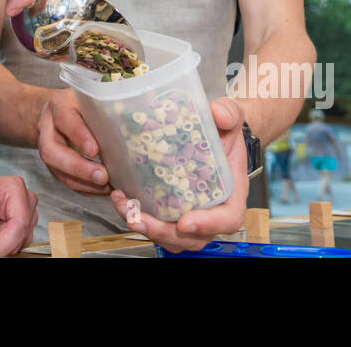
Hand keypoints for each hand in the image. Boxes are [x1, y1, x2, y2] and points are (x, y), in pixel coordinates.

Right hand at [37, 88, 110, 195]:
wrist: (58, 110)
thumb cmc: (82, 103)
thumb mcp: (91, 97)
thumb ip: (104, 107)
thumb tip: (132, 121)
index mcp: (59, 106)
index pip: (65, 120)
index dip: (79, 136)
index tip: (94, 150)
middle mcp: (49, 129)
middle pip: (52, 152)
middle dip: (78, 168)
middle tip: (102, 176)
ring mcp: (49, 150)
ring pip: (58, 171)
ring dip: (83, 182)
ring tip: (106, 187)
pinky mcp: (55, 166)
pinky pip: (67, 180)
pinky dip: (86, 188)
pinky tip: (104, 189)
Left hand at [108, 98, 248, 251]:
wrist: (215, 132)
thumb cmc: (225, 130)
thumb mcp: (230, 116)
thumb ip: (228, 113)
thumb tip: (218, 113)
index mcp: (231, 193)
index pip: (227, 219)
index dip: (207, 225)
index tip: (184, 222)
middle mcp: (211, 209)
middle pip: (192, 237)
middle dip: (163, 232)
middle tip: (138, 218)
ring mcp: (190, 213)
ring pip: (171, 236)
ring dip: (145, 227)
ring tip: (122, 206)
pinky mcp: (170, 208)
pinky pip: (156, 223)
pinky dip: (137, 216)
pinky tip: (120, 198)